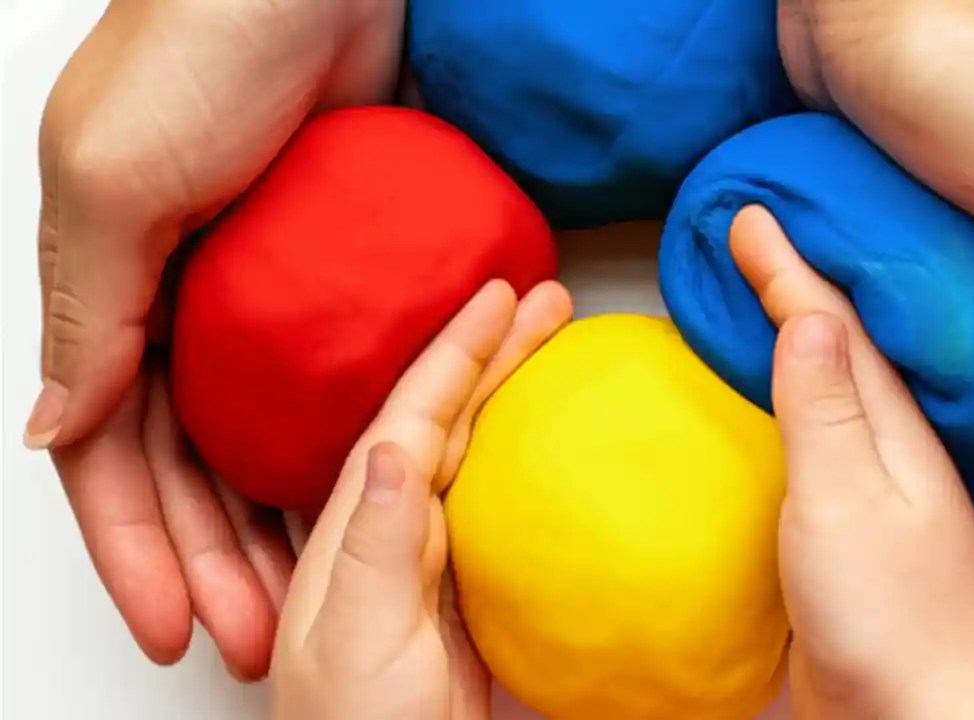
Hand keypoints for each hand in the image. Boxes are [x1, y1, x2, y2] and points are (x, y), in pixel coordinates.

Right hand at [27, 0, 405, 676]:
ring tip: (314, 594)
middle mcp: (178, 303)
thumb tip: (53, 434)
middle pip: (189, 468)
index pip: (106, 455)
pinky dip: (343, 441)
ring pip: (260, 440)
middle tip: (254, 635)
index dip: (132, 549)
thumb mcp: (115, 181)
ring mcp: (261, 294)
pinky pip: (332, 380)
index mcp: (106, 291)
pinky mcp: (335, 273)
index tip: (173, 625)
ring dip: (278, 523)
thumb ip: (86, 311)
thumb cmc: (203, 50)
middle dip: (212, 561)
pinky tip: (368, 494)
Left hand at [271, 280, 573, 719]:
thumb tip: (391, 445)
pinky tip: (551, 447)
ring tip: (555, 348)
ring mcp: (432, 559)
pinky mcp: (466, 593)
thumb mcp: (359, 637)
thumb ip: (377, 546)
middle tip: (549, 301)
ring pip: (475, 452)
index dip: (454, 350)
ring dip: (512, 394)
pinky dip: (525, 460)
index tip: (499, 295)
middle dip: (495, 353)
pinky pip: (499, 503)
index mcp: (360, 526)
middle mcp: (393, 529)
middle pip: (449, 417)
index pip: (410, 414)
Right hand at [728, 208, 973, 718]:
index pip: (835, 321)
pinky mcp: (849, 522)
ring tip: (757, 291)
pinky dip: (788, 395)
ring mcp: (874, 483)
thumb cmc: (890, 618)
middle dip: (796, 279)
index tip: (747, 210)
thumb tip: (808, 310)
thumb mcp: (847, 498)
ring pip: (830, 383)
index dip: (787, 263)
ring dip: (793, 331)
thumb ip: (826, 407)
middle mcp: (892, 443)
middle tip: (755, 229)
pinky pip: (816, 433)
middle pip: (841, 339)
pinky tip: (771, 397)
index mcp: (898, 424)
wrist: (914, 717)